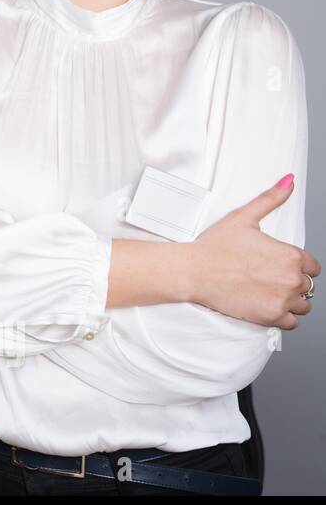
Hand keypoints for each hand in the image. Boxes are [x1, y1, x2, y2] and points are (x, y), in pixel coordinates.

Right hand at [188, 176, 318, 328]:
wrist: (192, 271)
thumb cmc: (214, 246)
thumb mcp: (244, 217)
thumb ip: (271, 199)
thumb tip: (289, 182)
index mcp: (290, 255)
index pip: (312, 266)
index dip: (296, 266)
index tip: (278, 267)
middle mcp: (291, 278)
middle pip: (307, 286)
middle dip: (291, 283)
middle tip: (268, 279)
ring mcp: (282, 299)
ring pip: (303, 305)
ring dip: (290, 301)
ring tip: (268, 293)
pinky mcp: (271, 316)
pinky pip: (292, 323)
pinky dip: (282, 317)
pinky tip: (266, 306)